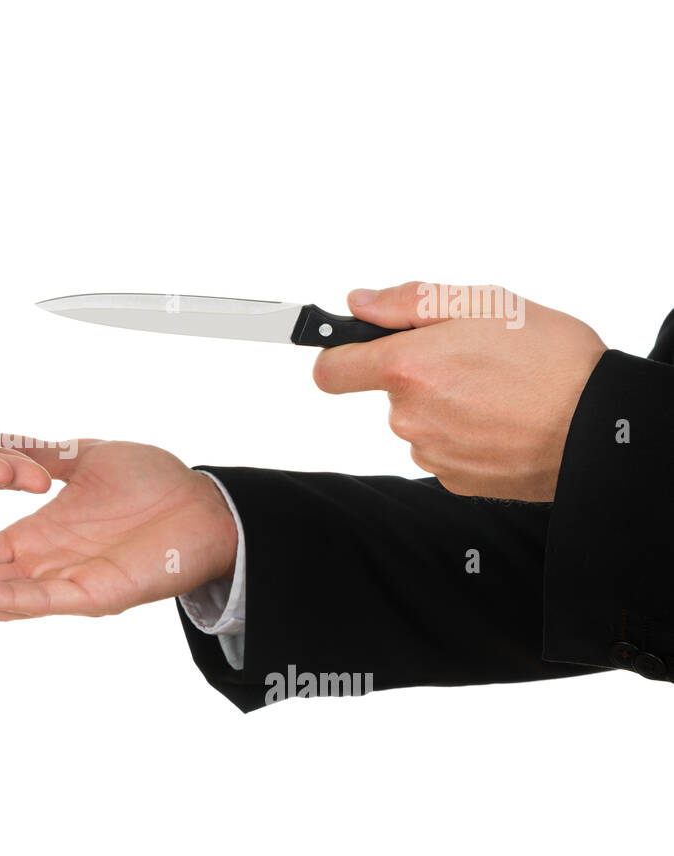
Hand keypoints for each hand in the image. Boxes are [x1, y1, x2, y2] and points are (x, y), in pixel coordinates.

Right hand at [0, 439, 237, 619]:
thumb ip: (39, 455)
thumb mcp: (82, 458)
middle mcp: (49, 565)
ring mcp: (70, 584)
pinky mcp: (96, 594)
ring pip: (2, 598)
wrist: (207, 502)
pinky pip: (43, 599)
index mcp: (40, 535)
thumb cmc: (154, 483)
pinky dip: (4, 598)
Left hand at [312, 282, 606, 500]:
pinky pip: (442, 449)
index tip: (354, 349)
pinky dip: (463, 434)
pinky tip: (500, 420)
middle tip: (471, 359)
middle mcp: (409, 416)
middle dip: (419, 373)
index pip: (330, 371)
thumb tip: (360, 303)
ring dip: (444, 404)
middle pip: (388, 392)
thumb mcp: (484, 303)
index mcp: (407, 368)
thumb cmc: (551, 359)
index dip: (340, 355)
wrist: (598, 426)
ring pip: (417, 420)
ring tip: (496, 390)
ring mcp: (430, 452)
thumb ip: (409, 301)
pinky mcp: (453, 479)